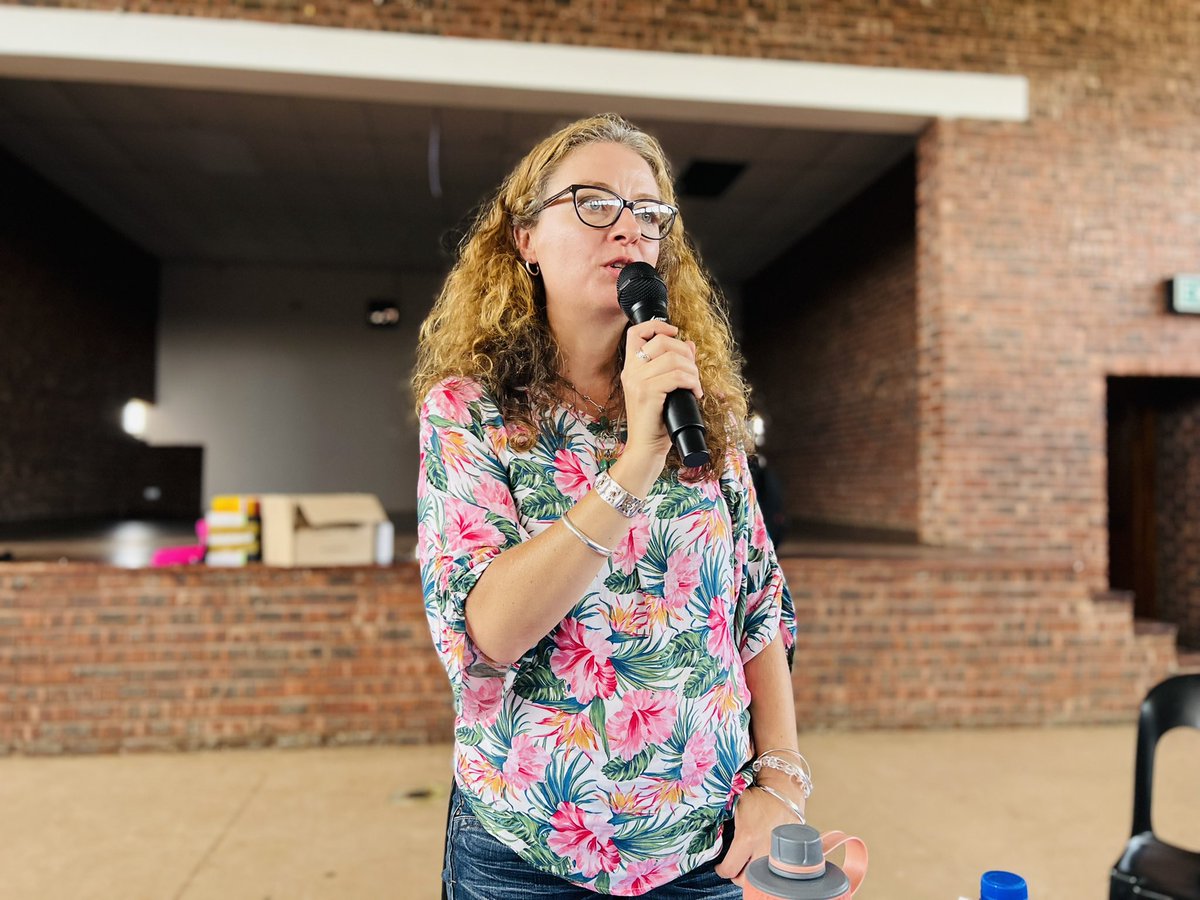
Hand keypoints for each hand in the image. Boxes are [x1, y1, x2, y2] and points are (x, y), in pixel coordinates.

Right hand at [619, 320, 701, 464]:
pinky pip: (677, 376)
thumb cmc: (656, 422)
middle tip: (693, 371)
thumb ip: (673, 366)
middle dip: (685, 352)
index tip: (675, 333)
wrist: (646, 448)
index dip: (657, 326)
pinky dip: (692, 382)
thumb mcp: (664, 389)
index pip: (636, 332)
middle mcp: (631, 372)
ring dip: (692, 370)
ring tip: (695, 385)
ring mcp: (637, 382)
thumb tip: (689, 344)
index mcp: (631, 368)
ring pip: (673, 358)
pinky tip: (695, 394)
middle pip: (661, 341)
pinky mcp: (647, 393)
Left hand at [714, 785, 806, 886]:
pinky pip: (774, 870)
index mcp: (747, 837)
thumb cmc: (758, 797)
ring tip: (746, 865)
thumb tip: (708, 828)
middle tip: (733, 866)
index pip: (730, 868)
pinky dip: (765, 868)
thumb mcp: (736, 806)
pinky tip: (761, 860)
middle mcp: (763, 848)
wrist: (784, 792)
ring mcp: (777, 853)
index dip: (721, 870)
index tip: (719, 867)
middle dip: (736, 875)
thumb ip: (724, 822)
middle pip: (746, 880)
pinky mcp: (788, 854)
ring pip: (761, 878)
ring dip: (752, 874)